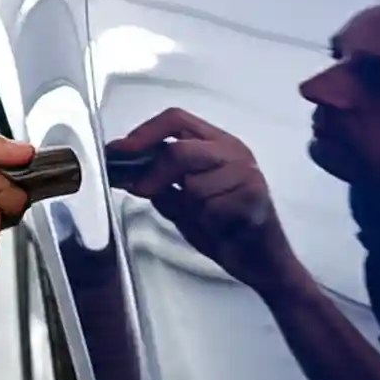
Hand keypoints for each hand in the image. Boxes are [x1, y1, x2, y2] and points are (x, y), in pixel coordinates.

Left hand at [107, 108, 295, 293]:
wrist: (260, 260)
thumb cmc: (222, 227)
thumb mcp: (181, 201)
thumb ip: (156, 182)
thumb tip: (120, 168)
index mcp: (215, 143)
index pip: (175, 119)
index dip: (143, 133)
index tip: (118, 152)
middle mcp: (233, 151)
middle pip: (179, 150)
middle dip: (154, 175)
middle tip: (141, 191)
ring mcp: (247, 172)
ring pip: (193, 185)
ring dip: (189, 210)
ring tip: (205, 219)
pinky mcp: (254, 198)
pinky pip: (211, 210)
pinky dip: (207, 225)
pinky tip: (221, 229)